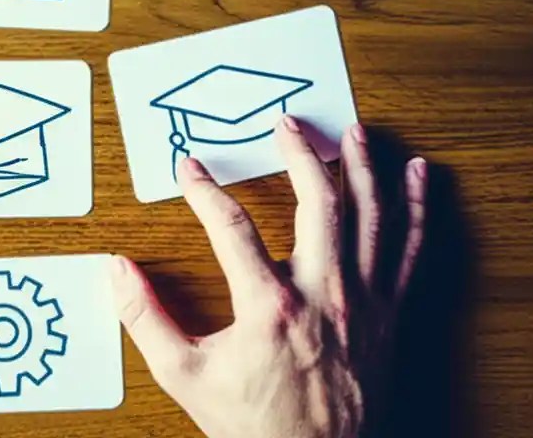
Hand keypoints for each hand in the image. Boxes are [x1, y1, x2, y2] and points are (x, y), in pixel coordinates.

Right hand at [111, 117, 426, 437]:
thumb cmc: (254, 426)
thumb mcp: (184, 375)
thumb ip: (144, 318)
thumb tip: (116, 271)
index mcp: (269, 306)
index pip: (231, 225)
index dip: (204, 190)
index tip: (188, 169)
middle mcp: (323, 295)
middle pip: (319, 203)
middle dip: (300, 154)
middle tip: (285, 124)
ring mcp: (363, 302)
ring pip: (370, 217)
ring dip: (363, 167)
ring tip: (351, 131)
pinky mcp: (389, 315)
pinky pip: (409, 251)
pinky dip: (415, 209)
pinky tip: (416, 176)